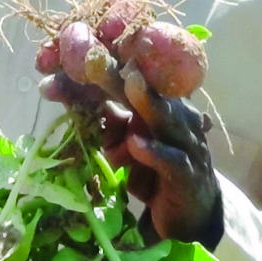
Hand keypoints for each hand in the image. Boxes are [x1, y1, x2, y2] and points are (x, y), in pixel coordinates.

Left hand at [41, 60, 221, 246]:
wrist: (192, 213)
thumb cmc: (156, 171)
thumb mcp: (130, 142)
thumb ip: (110, 120)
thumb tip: (70, 94)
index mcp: (168, 104)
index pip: (142, 78)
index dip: (116, 63)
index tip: (90, 47)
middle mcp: (180, 117)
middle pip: (153, 92)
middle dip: (127, 74)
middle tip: (102, 56)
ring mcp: (186, 144)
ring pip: (166, 119)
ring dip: (147, 101)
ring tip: (130, 82)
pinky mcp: (186, 174)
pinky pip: (170, 159)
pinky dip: (153, 152)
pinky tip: (135, 144)